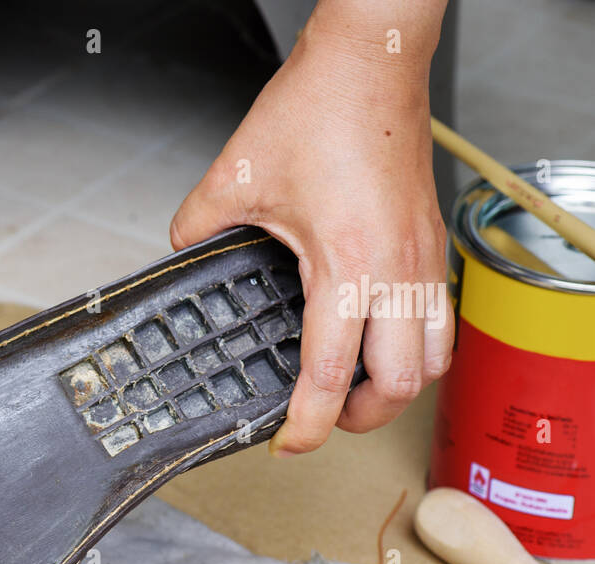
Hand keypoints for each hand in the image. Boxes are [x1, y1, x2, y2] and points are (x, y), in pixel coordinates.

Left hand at [169, 6, 449, 454]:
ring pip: (434, 360)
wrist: (373, 59)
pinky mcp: (432, 243)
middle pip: (400, 386)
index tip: (286, 443)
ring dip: (396, 388)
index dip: (308, 426)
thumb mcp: (235, 178)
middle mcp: (396, 271)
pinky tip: (380, 342)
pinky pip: (440, 320)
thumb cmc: (318, 107)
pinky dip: (416, 349)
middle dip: (358, 419)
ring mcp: (422, 258)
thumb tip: (183, 256)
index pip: (332, 376)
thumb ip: (198, 229)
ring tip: (354, 392)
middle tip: (319, 420)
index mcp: (348, 266)